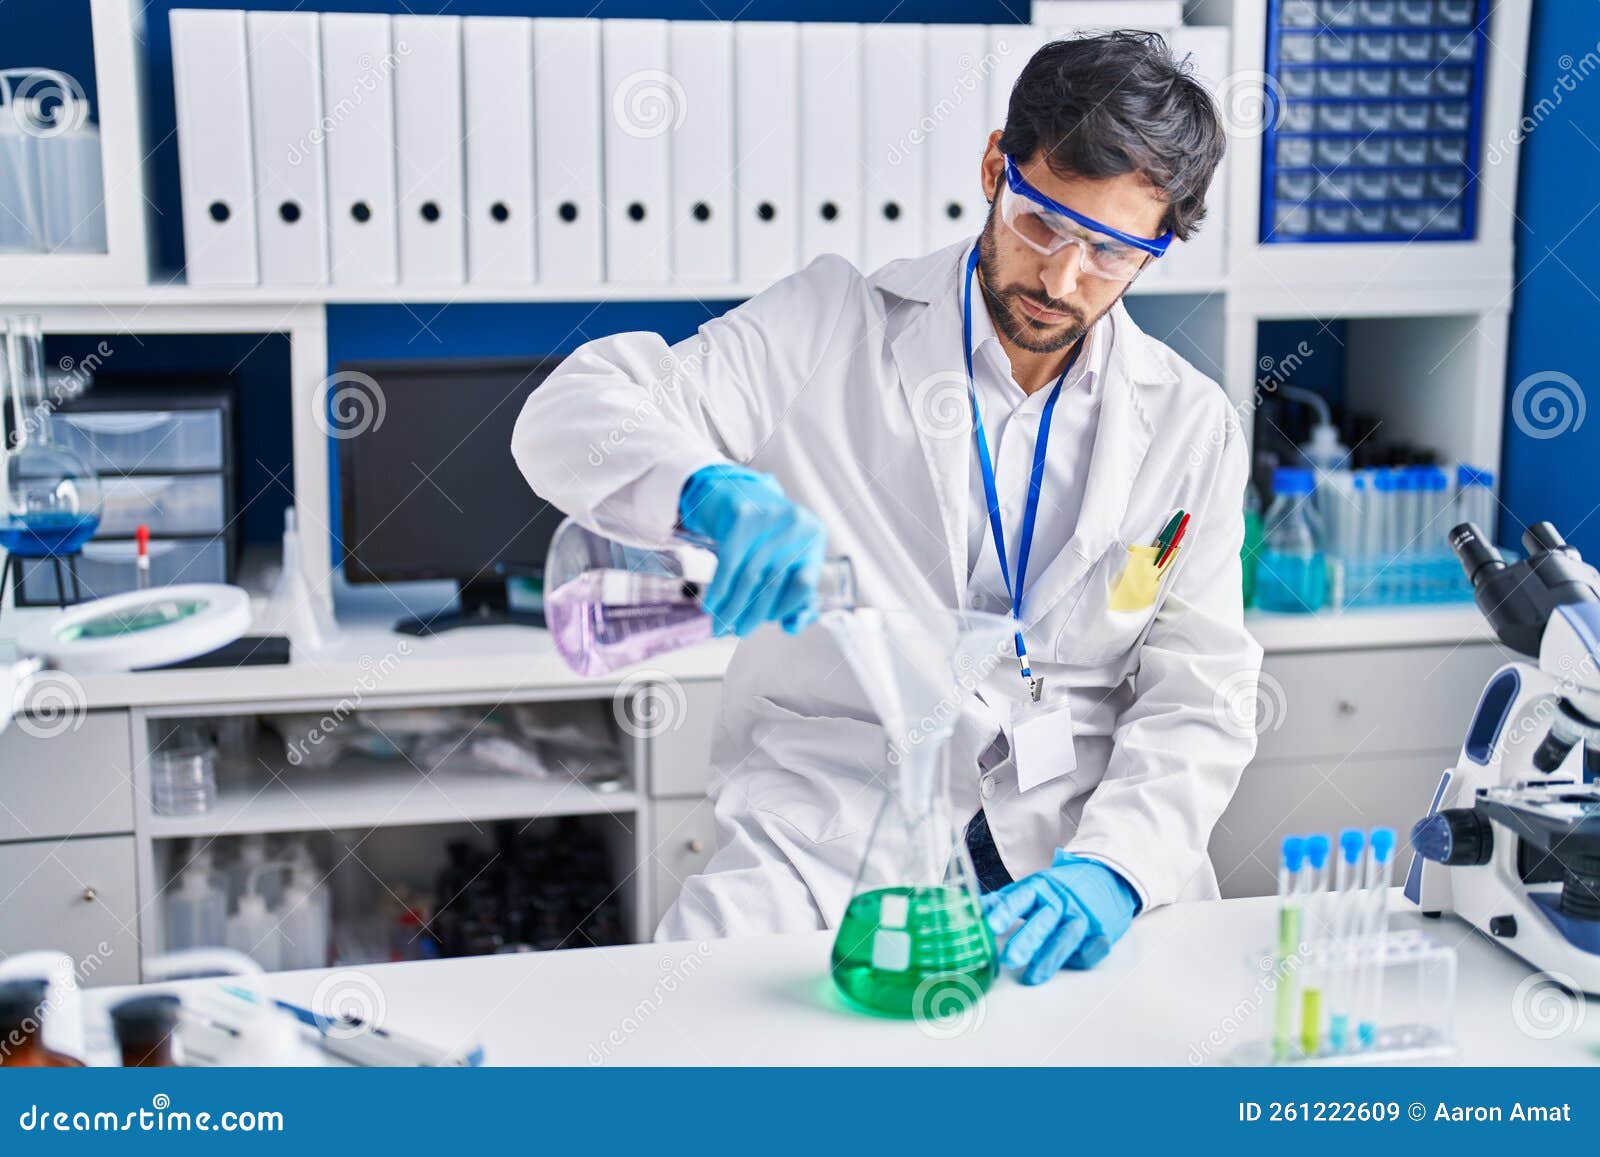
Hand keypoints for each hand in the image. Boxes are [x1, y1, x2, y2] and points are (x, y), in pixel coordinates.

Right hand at [679, 464, 827, 637]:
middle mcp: (796, 525)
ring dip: (733, 607)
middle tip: (738, 631)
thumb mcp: (785, 554)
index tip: (770, 624)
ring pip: (750, 575)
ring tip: (720, 627)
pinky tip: (710, 606)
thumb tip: (793, 627)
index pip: (805, 584)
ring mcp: (769, 519)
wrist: (732, 491)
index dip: (787, 607)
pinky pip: (729, 562)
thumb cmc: (762, 532)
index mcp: (814, 537)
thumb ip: (794, 592)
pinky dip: (718, 589)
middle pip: (774, 581)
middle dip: (753, 613)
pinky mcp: (741, 517)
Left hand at [981, 851, 1137, 984]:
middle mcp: (1063, 900)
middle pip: (1043, 921)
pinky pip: (1090, 950)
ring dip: (1049, 959)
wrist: (1107, 876)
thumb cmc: (1062, 887)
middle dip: (1026, 941)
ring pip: (1066, 938)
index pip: (1021, 898)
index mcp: (1042, 886)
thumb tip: (971, 909)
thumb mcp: (1034, 886)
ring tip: (1031, 978)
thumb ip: (1005, 900)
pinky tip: (1071, 965)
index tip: (990, 925)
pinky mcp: (1102, 931)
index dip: (1005, 912)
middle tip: (1009, 960)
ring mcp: (1084, 916)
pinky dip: (1081, 958)